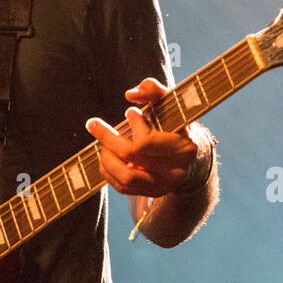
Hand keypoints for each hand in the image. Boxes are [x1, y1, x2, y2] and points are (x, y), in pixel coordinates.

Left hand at [86, 77, 197, 197]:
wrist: (189, 155)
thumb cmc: (176, 123)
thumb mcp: (170, 102)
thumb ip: (153, 89)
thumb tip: (130, 94)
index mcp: (184, 148)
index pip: (146, 141)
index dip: (133, 125)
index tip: (129, 112)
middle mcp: (176, 171)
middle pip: (132, 156)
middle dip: (107, 138)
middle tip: (93, 124)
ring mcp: (163, 185)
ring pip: (125, 178)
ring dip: (106, 158)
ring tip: (101, 143)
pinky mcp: (151, 193)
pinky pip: (122, 187)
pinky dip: (108, 171)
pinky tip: (106, 156)